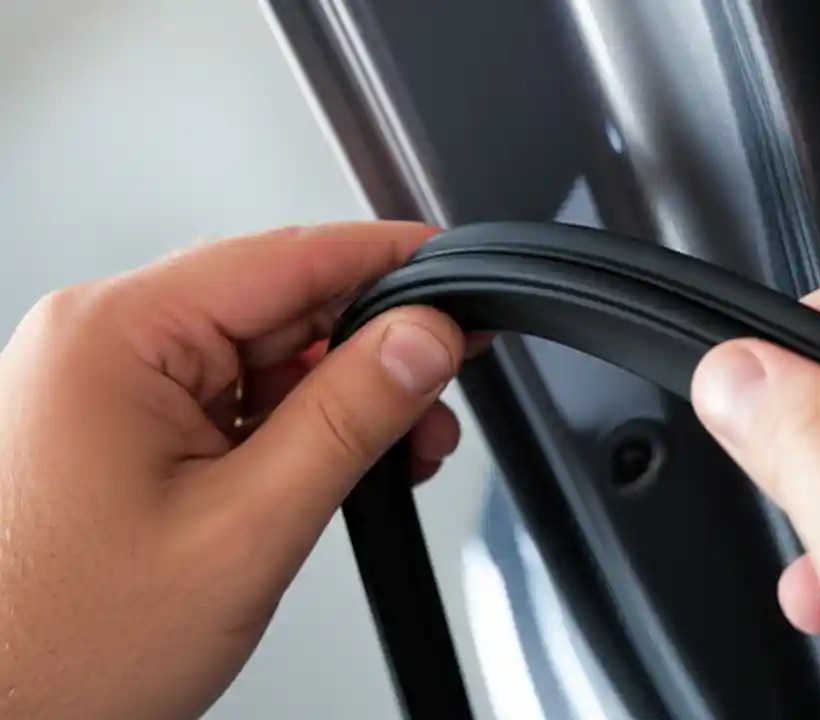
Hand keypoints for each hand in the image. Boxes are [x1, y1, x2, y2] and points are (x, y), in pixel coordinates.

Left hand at [0, 223, 466, 718]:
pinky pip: (233, 399)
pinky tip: (342, 463)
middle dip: (373, 350)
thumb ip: (349, 417)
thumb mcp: (245, 527)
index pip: (287, 257)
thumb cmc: (65, 644)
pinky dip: (297, 427)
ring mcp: (110, 386)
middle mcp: (104, 344)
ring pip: (264, 356)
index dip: (388, 262)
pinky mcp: (122, 428)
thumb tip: (424, 337)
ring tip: (399, 450)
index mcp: (115, 335)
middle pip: (280, 305)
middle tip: (440, 394)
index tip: (456, 275)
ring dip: (342, 398)